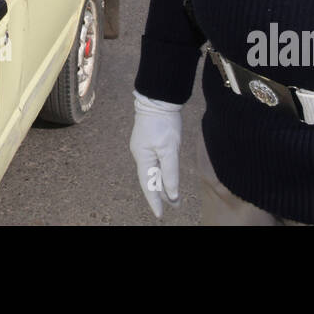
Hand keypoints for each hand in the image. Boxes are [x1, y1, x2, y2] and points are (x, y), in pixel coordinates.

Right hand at [130, 90, 183, 218]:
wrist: (158, 98)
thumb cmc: (163, 123)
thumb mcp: (169, 149)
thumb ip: (170, 173)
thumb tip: (172, 194)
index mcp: (143, 157)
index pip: (148, 185)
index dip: (154, 200)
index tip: (160, 215)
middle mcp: (140, 154)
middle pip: (150, 179)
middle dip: (161, 193)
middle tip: (173, 206)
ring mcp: (143, 147)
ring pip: (153, 170)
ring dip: (162, 182)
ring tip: (173, 195)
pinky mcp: (149, 140)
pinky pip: (154, 161)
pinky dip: (161, 171)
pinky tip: (167, 175)